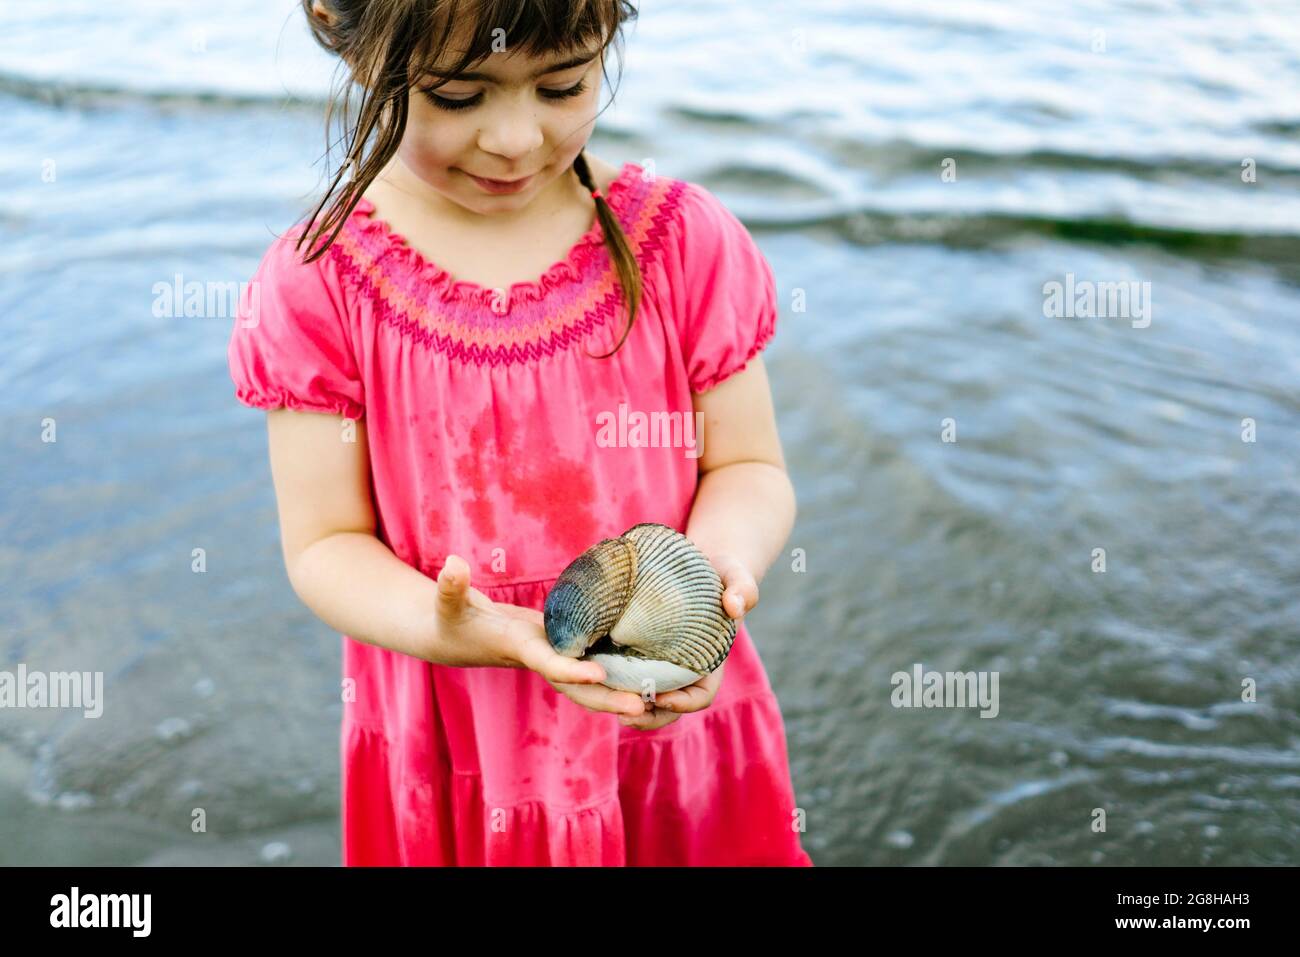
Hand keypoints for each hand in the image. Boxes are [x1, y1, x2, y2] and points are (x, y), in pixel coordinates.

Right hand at [433, 556, 646, 717]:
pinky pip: (593, 666)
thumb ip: (450, 587)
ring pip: (592, 682)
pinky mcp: (562, 649)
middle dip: (608, 698)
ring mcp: (554, 657)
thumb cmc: (451, 620)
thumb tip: (453, 563)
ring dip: (620, 691)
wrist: (454, 639)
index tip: (598, 674)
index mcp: (520, 649)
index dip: (572, 669)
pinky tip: (650, 671)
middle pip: (579, 687)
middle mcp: (542, 659)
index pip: (549, 663)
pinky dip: (617, 673)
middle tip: (644, 706)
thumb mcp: (448, 603)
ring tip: (660, 697)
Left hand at [618, 552, 753, 729]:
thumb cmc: (720, 573)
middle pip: (671, 707)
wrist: (700, 566)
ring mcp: (664, 666)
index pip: (701, 695)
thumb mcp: (735, 576)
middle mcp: (686, 672)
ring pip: (649, 699)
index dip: (684, 703)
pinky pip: (630, 677)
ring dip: (632, 708)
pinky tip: (598, 680)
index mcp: (710, 663)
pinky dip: (618, 685)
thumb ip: (741, 589)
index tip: (663, 697)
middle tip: (628, 715)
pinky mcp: (642, 653)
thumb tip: (734, 606)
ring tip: (613, 709)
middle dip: (652, 716)